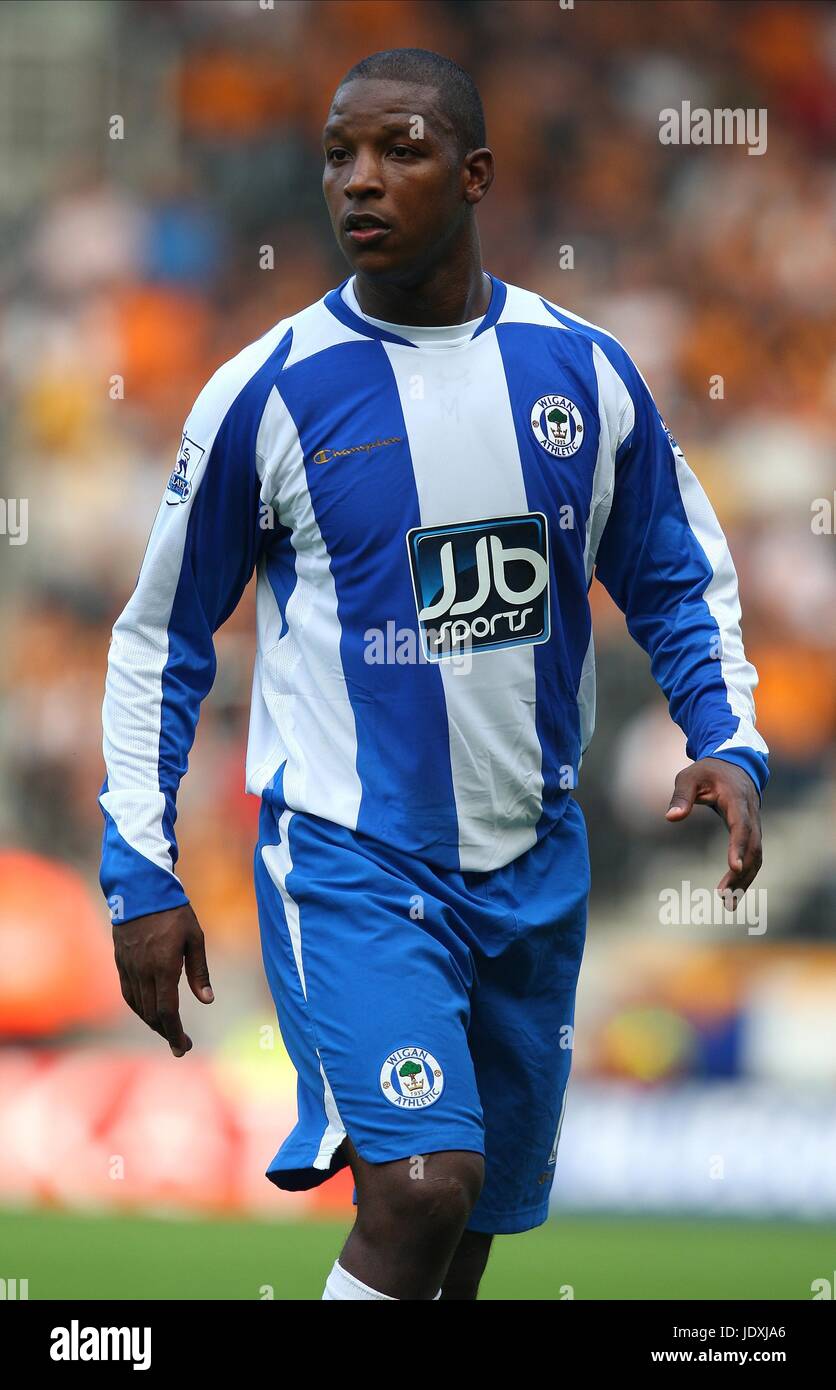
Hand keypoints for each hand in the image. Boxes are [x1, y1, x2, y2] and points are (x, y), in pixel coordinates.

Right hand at [112, 904, 212, 1056]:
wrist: (140, 889)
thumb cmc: (174, 912)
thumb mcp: (195, 938)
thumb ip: (199, 972)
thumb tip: (208, 1000)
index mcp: (164, 967)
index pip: (166, 1011)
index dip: (174, 1033)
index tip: (182, 1047)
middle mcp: (143, 971)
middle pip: (151, 1014)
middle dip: (166, 1033)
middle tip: (180, 1045)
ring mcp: (129, 967)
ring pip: (138, 1006)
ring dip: (152, 1023)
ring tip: (168, 1031)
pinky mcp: (121, 962)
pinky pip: (128, 993)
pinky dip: (138, 1008)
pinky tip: (148, 1012)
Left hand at [666, 757, 762, 903]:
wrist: (735, 766)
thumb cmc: (708, 772)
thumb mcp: (689, 777)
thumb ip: (681, 796)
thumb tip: (671, 818)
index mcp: (737, 800)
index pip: (742, 825)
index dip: (739, 846)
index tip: (734, 867)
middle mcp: (751, 815)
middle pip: (753, 847)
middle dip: (742, 872)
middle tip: (723, 895)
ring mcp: (755, 825)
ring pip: (757, 856)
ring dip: (745, 880)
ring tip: (728, 903)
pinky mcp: (752, 833)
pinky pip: (754, 857)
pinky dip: (746, 876)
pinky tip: (733, 894)